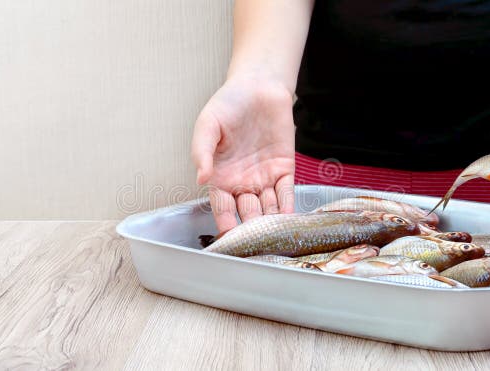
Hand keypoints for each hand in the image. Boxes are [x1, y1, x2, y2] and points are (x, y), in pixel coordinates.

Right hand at [191, 77, 295, 231]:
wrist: (257, 85)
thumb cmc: (228, 104)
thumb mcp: (207, 125)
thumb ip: (201, 151)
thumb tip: (200, 178)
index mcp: (220, 177)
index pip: (222, 207)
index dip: (225, 222)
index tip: (228, 237)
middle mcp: (242, 182)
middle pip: (247, 213)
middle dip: (251, 229)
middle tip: (255, 243)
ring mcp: (264, 177)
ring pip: (268, 207)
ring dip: (271, 222)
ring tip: (273, 237)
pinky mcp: (285, 168)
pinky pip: (287, 192)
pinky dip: (288, 207)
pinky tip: (289, 220)